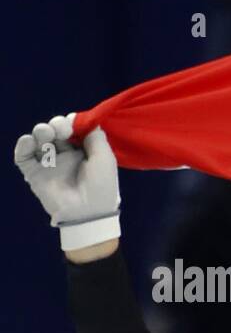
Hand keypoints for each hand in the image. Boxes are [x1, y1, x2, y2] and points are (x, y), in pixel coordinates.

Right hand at [14, 114, 120, 251]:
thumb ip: (96, 137)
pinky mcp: (34, 173)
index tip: (73, 122)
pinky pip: (23, 156)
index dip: (71, 122)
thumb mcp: (105, 159)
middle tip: (61, 130)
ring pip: (39, 140)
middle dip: (56, 124)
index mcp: (83, 152)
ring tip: (47, 134)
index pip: (72, 129)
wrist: (88, 213)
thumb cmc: (101, 186)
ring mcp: (49, 164)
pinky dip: (23, 145)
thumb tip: (86, 120)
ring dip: (41, 131)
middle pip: (55, 131)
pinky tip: (30, 141)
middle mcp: (65, 156)